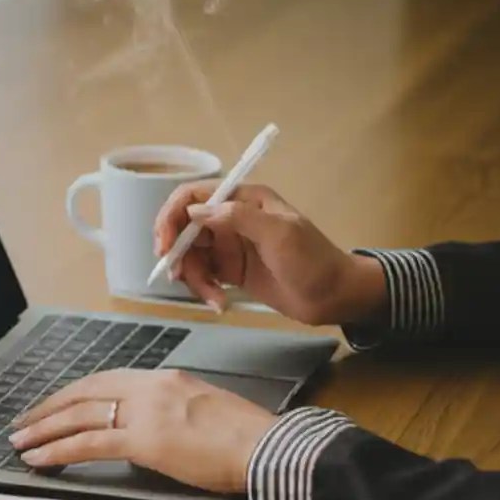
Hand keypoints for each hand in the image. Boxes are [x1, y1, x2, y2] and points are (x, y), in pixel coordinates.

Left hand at [8, 369, 276, 493]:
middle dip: (49, 408)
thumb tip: (150, 427)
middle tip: (24, 422)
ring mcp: (145, 411)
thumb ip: (170, 411)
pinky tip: (41, 458)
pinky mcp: (144, 440)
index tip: (53, 405)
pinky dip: (59, 450)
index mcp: (163, 378)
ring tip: (22, 441)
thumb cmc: (245, 437)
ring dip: (44, 429)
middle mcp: (150, 387)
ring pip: (79, 415)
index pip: (105, 381)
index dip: (72, 393)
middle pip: (84, 392)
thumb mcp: (202, 409)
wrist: (266, 448)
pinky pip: (89, 443)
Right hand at [152, 181, 385, 325]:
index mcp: (243, 199)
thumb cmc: (313, 260)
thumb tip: (194, 212)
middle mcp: (231, 218)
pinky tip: (219, 303)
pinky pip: (203, 275)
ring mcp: (230, 245)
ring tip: (212, 298)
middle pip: (184, 229)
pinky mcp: (230, 270)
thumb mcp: (279, 233)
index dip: (171, 217)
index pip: (192, 197)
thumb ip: (236, 218)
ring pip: (190, 256)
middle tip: (176, 275)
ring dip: (193, 277)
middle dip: (176, 252)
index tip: (165, 245)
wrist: (335, 297)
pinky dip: (204, 290)